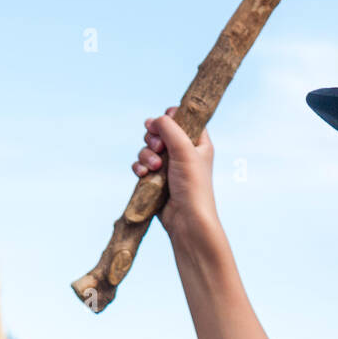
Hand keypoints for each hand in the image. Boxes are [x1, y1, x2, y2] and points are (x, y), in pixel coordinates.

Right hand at [132, 107, 216, 240]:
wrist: (187, 221)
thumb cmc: (192, 186)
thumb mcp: (184, 149)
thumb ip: (169, 128)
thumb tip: (154, 120)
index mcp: (198, 143)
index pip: (183, 118)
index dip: (171, 117)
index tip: (166, 123)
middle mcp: (184, 153)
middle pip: (160, 130)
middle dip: (154, 137)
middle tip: (159, 147)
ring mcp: (169, 167)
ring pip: (148, 147)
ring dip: (146, 154)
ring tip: (154, 167)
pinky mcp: (156, 180)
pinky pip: (141, 165)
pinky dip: (140, 167)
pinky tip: (144, 175)